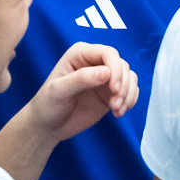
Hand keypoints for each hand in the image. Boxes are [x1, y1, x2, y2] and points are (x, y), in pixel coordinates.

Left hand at [24, 42, 138, 142]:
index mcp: (80, 53)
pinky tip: (118, 112)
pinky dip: (130, 100)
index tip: (114, 89)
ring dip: (128, 94)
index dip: (116, 69)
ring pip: (129, 77)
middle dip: (123, 86)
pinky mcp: (110, 92)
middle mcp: (94, 62)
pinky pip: (130, 90)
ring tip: (117, 110)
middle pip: (122, 65)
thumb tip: (106, 72)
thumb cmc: (48, 104)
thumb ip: (81, 79)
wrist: (49, 125)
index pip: (109, 53)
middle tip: (115, 106)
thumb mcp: (59, 91)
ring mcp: (104, 77)